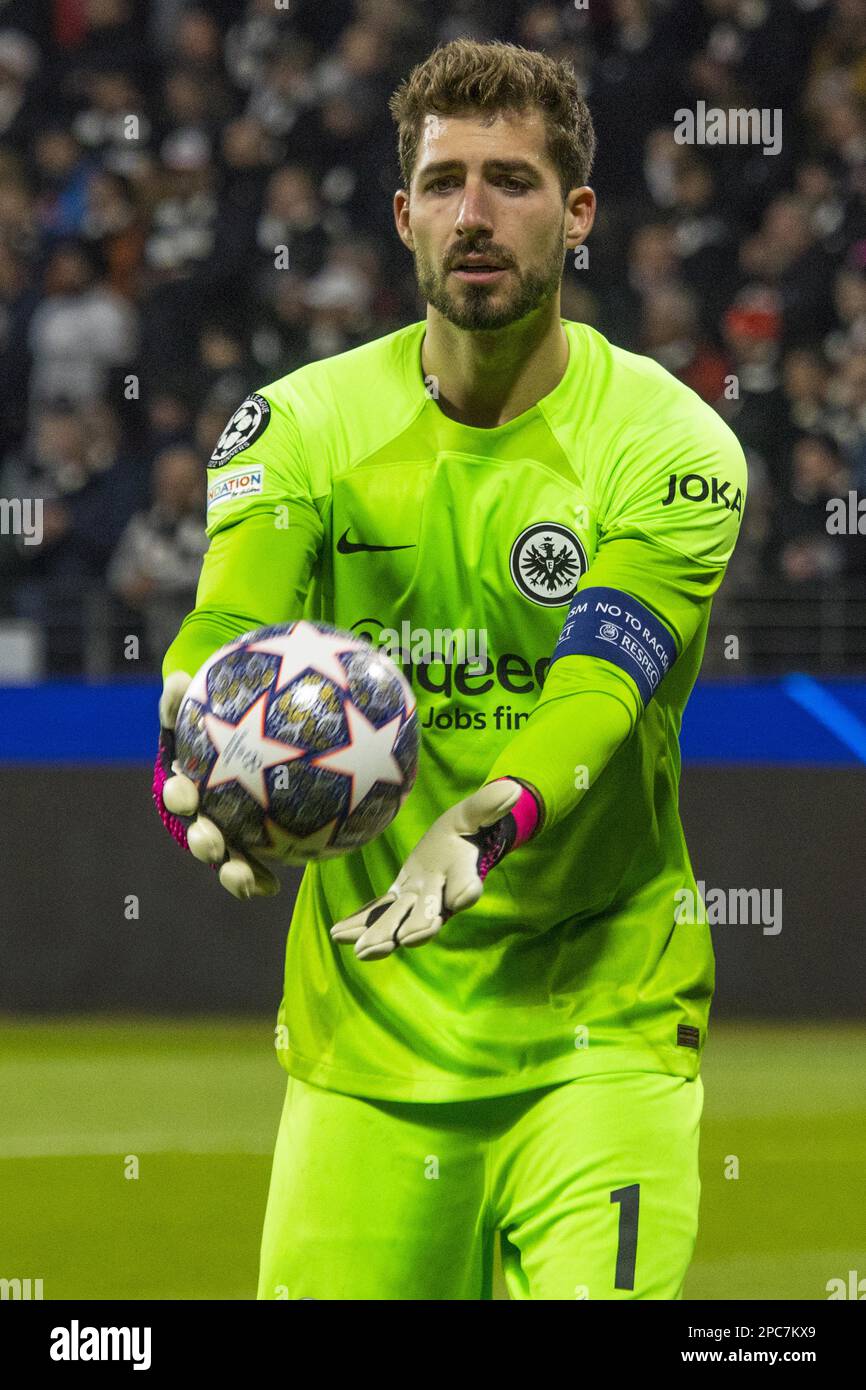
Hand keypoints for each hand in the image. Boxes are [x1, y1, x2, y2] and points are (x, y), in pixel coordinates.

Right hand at [154, 669, 279, 898]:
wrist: (262, 735)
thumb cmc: (235, 715)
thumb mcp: (218, 699)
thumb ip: (195, 696)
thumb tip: (176, 678)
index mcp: (191, 779)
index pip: (178, 788)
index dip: (177, 794)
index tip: (184, 794)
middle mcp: (204, 810)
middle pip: (195, 828)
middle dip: (200, 840)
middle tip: (211, 843)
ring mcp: (227, 830)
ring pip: (224, 855)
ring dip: (229, 869)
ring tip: (242, 878)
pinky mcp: (251, 846)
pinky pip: (255, 864)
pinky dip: (259, 878)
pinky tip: (274, 887)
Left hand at [330, 778, 531, 960]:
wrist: (455, 844)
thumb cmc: (467, 827)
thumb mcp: (475, 813)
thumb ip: (489, 805)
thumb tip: (513, 791)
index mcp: (463, 873)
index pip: (467, 884)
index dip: (466, 889)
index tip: (465, 897)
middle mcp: (441, 895)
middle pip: (430, 914)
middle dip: (419, 928)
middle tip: (407, 940)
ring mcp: (417, 900)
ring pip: (400, 921)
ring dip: (383, 936)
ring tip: (363, 952)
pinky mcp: (398, 898)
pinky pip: (378, 913)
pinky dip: (359, 923)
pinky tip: (337, 934)